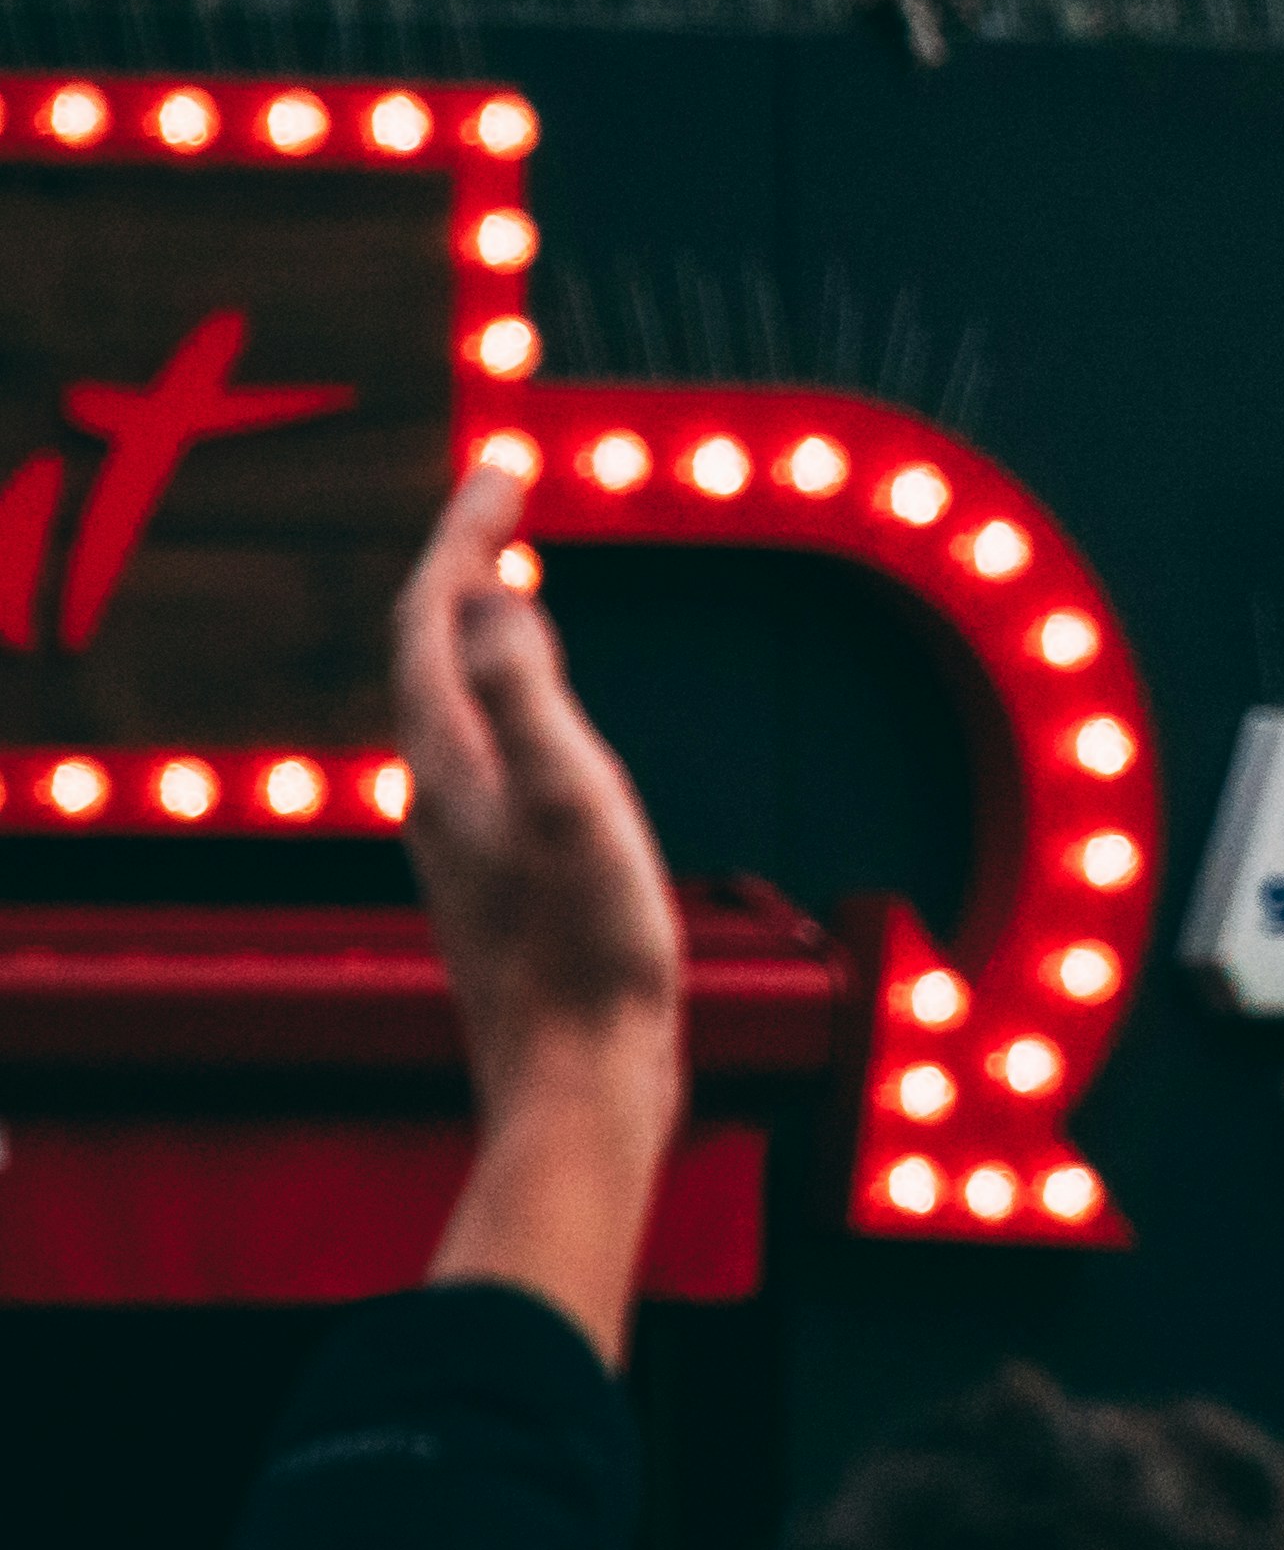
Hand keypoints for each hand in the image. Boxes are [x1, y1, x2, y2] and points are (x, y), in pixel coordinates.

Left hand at [398, 454, 688, 1367]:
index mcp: (452, 765)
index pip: (431, 619)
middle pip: (427, 653)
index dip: (461, 535)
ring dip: (476, 630)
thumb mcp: (572, 802)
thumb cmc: (590, 951)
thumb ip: (527, 694)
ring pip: (451, 704)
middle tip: (506, 502)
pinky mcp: (498, 878)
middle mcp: (440, 796)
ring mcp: (463, 842)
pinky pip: (483, 750)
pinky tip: (535, 719)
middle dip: (462, 567)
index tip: (505, 467)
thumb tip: (488, 592)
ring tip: (512, 583)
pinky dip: (504, 697)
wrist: (582, 1082)